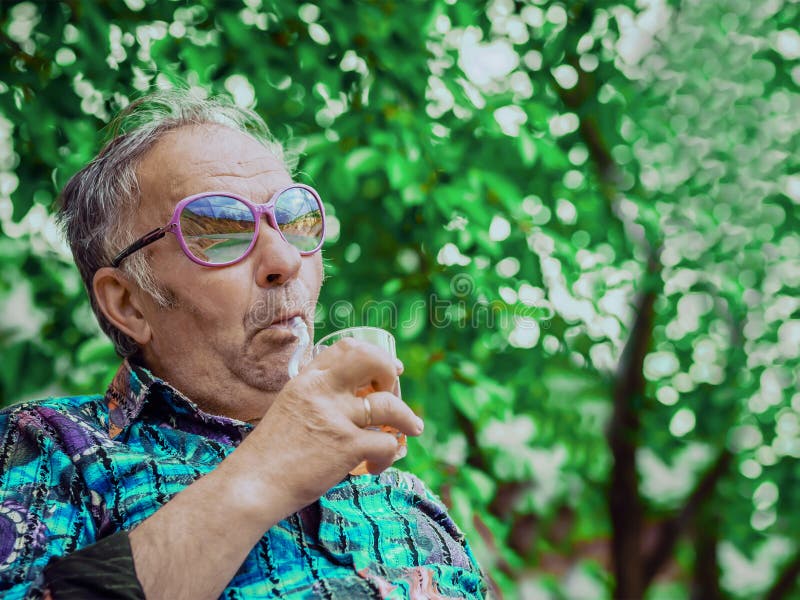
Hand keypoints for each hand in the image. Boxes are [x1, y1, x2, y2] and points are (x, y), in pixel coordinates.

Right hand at [242, 338, 422, 512]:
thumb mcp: (288, 411)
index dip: (375, 354)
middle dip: (392, 374)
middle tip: (396, 394)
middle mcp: (322, 391)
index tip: (390, 369)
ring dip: (407, 418)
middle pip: (372, 361)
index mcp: (306, 381)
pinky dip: (389, 456)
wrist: (251, 486)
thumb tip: (347, 403)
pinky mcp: (347, 447)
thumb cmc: (266, 457)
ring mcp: (336, 417)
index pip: (346, 348)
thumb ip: (314, 400)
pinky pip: (386, 444)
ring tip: (411, 429)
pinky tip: (376, 466)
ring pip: (390, 406)